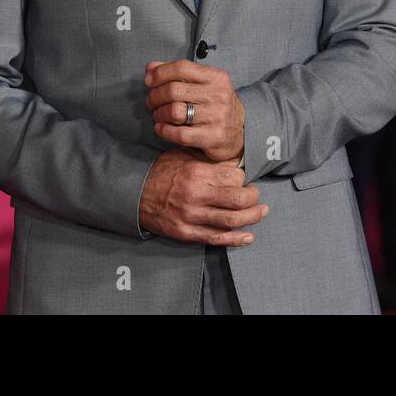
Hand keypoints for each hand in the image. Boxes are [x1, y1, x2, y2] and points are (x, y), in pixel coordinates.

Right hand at [138, 149, 267, 245]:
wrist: (133, 193)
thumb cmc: (161, 172)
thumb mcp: (184, 156)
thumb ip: (208, 161)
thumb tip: (235, 165)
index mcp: (197, 173)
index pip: (234, 177)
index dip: (243, 178)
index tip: (244, 179)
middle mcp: (196, 195)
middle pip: (238, 199)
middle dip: (254, 198)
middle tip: (258, 196)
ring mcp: (191, 216)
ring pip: (231, 220)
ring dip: (252, 217)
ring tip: (261, 212)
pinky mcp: (186, 232)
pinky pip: (216, 238)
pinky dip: (235, 239)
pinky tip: (248, 237)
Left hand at [145, 60, 244, 162]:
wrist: (242, 132)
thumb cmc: (216, 105)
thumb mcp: (203, 84)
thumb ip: (178, 74)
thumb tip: (150, 67)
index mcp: (216, 77)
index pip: (182, 68)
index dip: (160, 73)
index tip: (148, 80)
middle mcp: (218, 95)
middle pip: (174, 90)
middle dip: (155, 96)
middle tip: (151, 102)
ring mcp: (217, 117)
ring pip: (174, 112)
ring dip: (159, 114)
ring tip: (158, 115)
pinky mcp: (213, 137)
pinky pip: (179, 134)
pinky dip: (164, 131)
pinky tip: (161, 128)